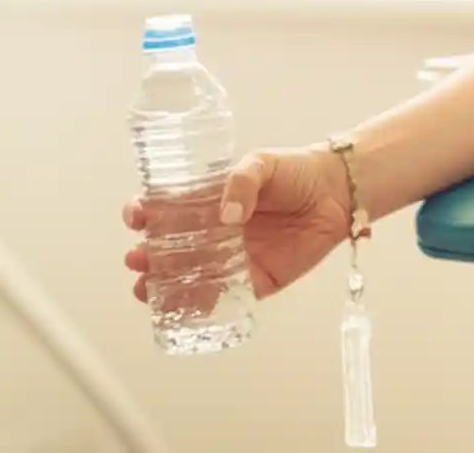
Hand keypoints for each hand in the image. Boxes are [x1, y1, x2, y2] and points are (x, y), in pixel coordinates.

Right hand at [123, 145, 352, 301]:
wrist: (336, 192)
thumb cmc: (295, 171)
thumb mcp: (261, 164)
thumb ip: (242, 183)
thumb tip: (227, 216)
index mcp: (207, 200)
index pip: (164, 209)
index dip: (143, 213)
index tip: (137, 217)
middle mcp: (214, 232)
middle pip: (169, 248)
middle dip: (146, 256)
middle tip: (138, 259)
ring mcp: (232, 258)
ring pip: (189, 277)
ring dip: (164, 285)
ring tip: (145, 288)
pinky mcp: (257, 280)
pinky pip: (226, 297)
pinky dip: (203, 305)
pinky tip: (185, 308)